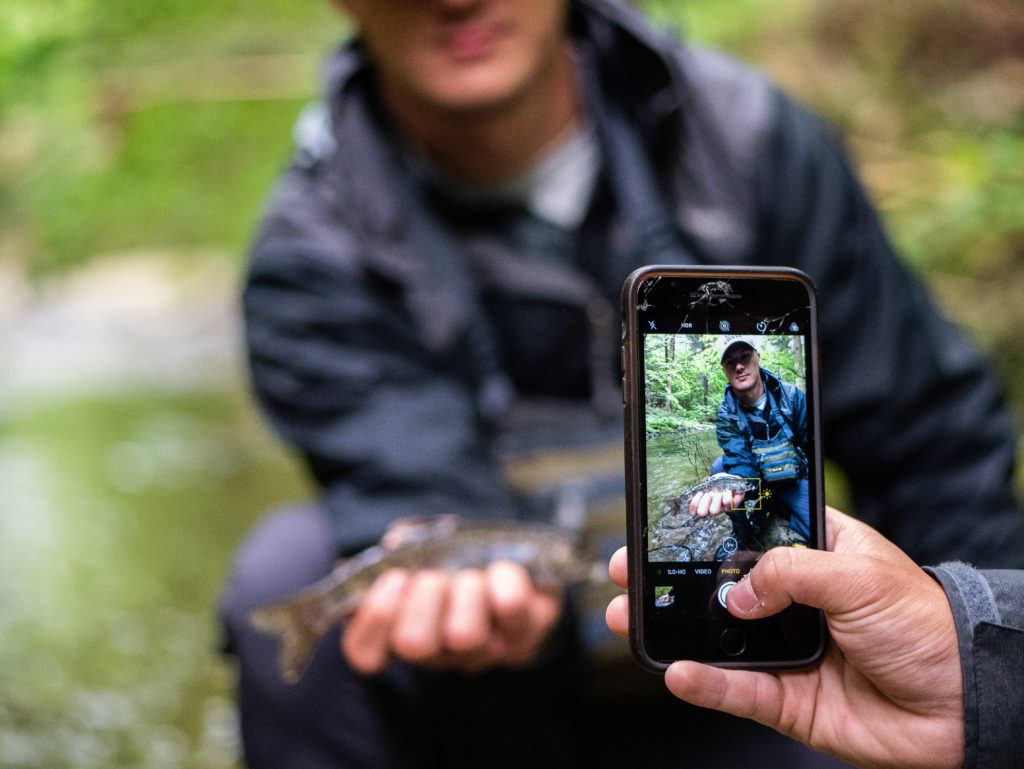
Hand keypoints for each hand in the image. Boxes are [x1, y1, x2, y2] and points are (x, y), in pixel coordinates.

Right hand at [342, 560, 561, 674]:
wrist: (524, 564)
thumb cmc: (463, 560)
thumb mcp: (425, 548)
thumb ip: (404, 546)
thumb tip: (396, 542)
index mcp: (403, 632)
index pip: (365, 652)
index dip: (372, 620)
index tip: (392, 580)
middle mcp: (441, 653)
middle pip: (414, 643)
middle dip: (423, 597)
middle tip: (435, 576)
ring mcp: (485, 650)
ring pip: (464, 635)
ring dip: (466, 590)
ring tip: (473, 575)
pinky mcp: (526, 635)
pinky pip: (511, 608)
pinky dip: (505, 578)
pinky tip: (502, 569)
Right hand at [606, 507, 964, 768]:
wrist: (965, 705)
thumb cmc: (929, 626)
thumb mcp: (860, 575)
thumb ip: (790, 573)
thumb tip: (736, 593)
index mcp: (817, 553)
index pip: (751, 530)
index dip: (709, 523)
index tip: (667, 517)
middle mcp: (796, 599)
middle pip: (720, 584)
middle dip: (671, 576)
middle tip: (631, 567)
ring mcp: (788, 649)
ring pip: (718, 638)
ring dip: (673, 628)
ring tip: (631, 617)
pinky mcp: (789, 698)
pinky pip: (737, 689)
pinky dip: (705, 682)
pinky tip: (677, 670)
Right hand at [689, 489, 744, 515]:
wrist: (733, 480)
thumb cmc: (718, 484)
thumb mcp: (708, 486)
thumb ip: (699, 492)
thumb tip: (688, 500)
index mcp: (707, 506)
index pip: (696, 511)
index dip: (695, 503)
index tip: (700, 493)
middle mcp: (714, 509)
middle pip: (704, 512)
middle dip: (705, 501)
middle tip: (709, 494)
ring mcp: (724, 509)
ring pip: (715, 510)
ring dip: (716, 497)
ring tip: (720, 492)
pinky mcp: (734, 506)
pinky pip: (728, 502)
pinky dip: (727, 493)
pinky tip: (728, 490)